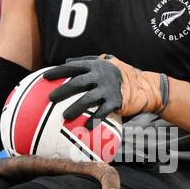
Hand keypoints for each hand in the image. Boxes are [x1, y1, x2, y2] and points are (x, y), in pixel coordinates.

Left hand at [43, 54, 163, 125]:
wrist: (144, 86)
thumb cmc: (120, 74)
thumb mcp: (106, 62)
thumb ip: (87, 60)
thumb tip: (67, 61)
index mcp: (96, 66)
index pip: (73, 67)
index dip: (59, 71)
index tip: (44, 77)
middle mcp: (101, 76)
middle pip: (78, 83)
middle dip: (63, 91)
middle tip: (50, 98)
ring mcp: (108, 89)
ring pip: (88, 99)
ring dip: (75, 108)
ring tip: (64, 117)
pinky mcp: (116, 101)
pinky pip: (102, 112)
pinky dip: (94, 120)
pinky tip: (86, 128)